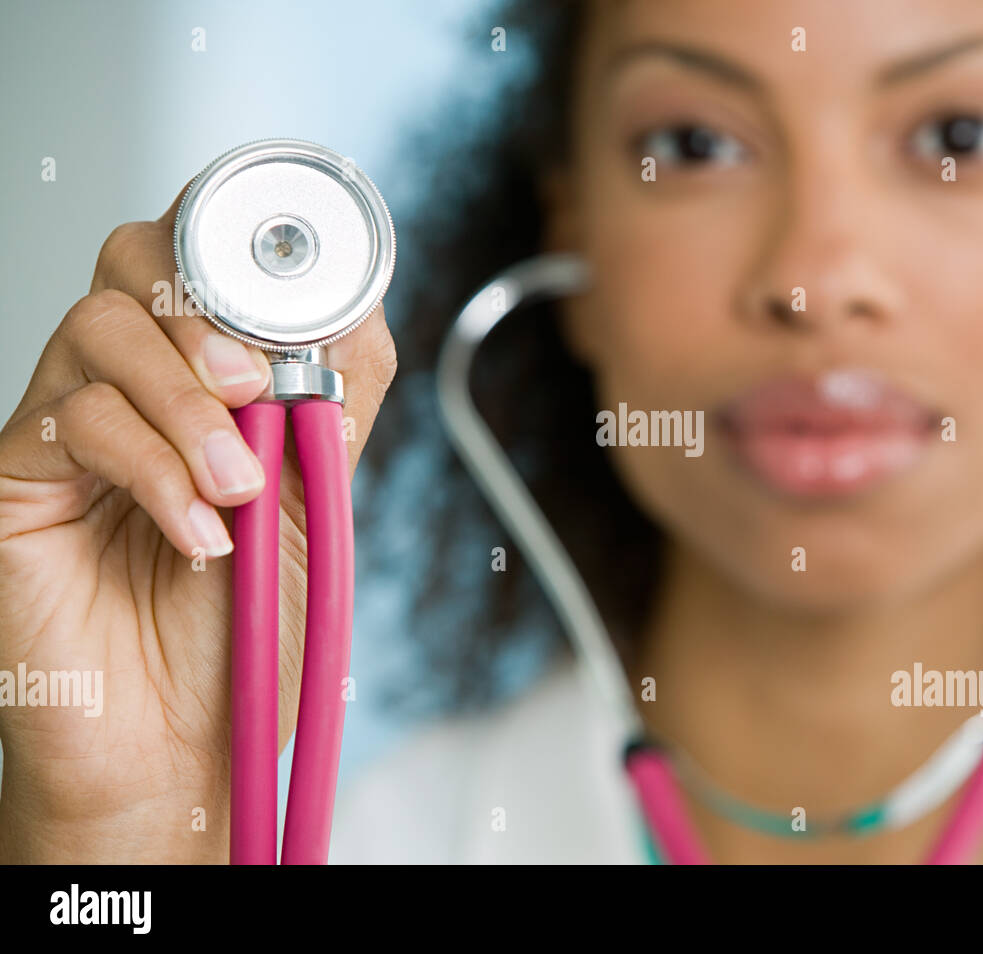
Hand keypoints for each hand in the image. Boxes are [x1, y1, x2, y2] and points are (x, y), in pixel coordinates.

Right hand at [0, 186, 396, 861]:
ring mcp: (68, 426)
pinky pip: (75, 419)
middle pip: (136, 258)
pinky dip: (152, 470)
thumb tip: (352, 307)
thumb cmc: (249, 629)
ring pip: (102, 327)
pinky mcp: (18, 477)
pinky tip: (196, 533)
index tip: (298, 300)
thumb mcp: (319, 500)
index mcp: (206, 380)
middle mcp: (132, 387)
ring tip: (236, 485)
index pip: (203, 261)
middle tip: (255, 385)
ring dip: (185, 401)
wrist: (185, 743)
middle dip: (206, 305)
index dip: (241, 249)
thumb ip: (331, 400)